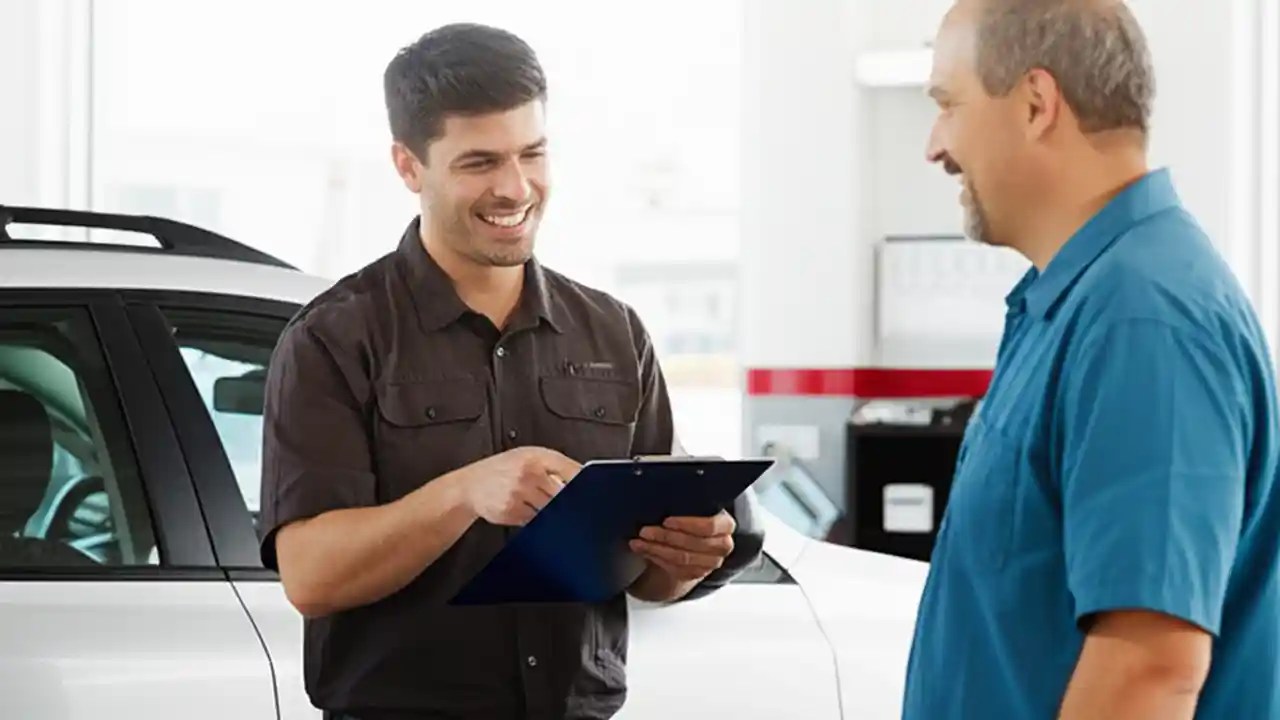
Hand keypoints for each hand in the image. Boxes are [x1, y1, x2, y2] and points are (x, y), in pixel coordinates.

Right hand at [458, 447, 579, 525]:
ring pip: (550, 510)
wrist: (470, 485)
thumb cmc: (502, 469)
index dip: (586, 484)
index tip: (594, 493)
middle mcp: (528, 473)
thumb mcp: (527, 457)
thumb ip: (554, 466)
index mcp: (536, 456)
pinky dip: (538, 520)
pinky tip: (531, 511)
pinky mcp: (512, 512)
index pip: (571, 471)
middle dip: (571, 503)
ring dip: (554, 512)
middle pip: (563, 494)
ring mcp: (519, 493)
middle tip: (579, 508)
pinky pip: (535, 520)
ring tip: (545, 506)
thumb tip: (584, 480)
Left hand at [629, 510, 735, 581]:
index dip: (687, 524)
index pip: (709, 526)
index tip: (666, 520)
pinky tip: (644, 551)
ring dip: (656, 549)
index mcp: (726, 525)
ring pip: (682, 558)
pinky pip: (675, 569)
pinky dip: (656, 558)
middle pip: (693, 543)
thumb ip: (686, 505)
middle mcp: (723, 546)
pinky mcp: (697, 574)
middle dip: (665, 537)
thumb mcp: (693, 508)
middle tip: (645, 531)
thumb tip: (662, 499)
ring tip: (638, 542)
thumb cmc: (691, 518)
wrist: (691, 541)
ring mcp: (711, 563)